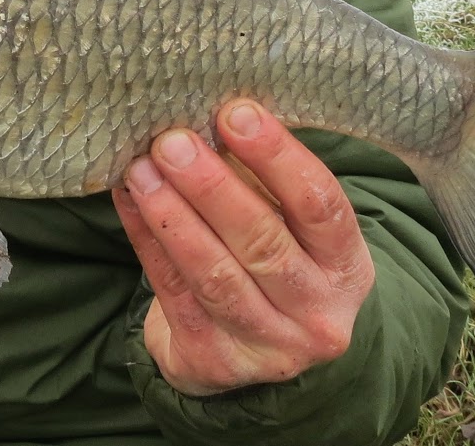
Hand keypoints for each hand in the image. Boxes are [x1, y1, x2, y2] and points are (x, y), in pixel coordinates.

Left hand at [111, 99, 374, 394]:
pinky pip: (174, 293)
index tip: (235, 113)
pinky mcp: (213, 361)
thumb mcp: (293, 227)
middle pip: (264, 243)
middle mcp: (317, 313)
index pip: (321, 206)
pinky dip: (146, 242)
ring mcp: (267, 345)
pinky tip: (129, 201)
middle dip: (212, 187)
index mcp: (346, 266)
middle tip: (172, 142)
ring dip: (172, 217)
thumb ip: (264, 178)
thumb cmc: (277, 263)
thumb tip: (214, 115)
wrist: (261, 354)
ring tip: (142, 170)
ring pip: (215, 276)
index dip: (278, 157)